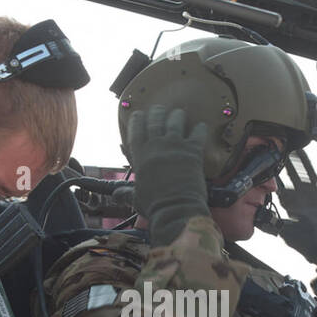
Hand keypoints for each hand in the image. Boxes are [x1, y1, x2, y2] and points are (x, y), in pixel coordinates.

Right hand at [126, 106, 210, 244]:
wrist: (176, 209)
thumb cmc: (153, 205)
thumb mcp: (136, 198)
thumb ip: (126, 193)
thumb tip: (115, 195)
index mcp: (140, 156)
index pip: (136, 131)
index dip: (137, 120)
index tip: (139, 114)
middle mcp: (156, 146)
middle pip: (155, 121)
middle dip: (157, 112)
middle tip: (160, 108)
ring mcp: (175, 146)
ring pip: (175, 122)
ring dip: (176, 115)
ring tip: (178, 113)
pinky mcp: (193, 151)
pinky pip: (197, 134)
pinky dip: (199, 128)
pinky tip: (201, 125)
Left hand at [275, 151, 316, 272]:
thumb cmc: (310, 246)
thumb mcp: (288, 235)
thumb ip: (275, 224)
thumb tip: (259, 217)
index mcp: (292, 204)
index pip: (280, 185)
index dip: (273, 175)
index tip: (265, 162)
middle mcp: (304, 197)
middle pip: (294, 174)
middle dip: (287, 162)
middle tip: (280, 147)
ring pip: (310, 172)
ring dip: (305, 161)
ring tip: (299, 148)